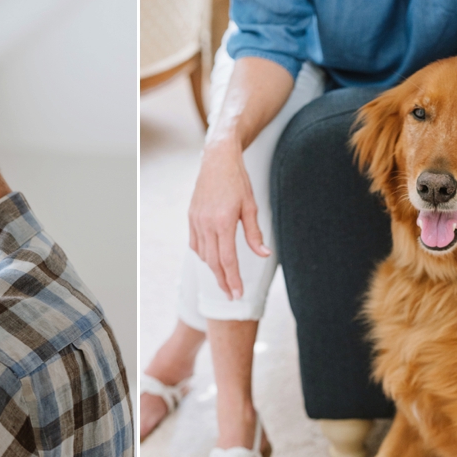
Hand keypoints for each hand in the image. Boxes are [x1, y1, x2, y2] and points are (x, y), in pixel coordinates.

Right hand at [188, 140, 270, 299]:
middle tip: (232, 296)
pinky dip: (204, 256)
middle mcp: (206, 224)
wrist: (217, 160)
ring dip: (213, 270)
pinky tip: (212, 260)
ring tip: (225, 280)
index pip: (227, 259)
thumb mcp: (251, 207)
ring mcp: (196, 221)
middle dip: (223, 281)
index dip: (233, 279)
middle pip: (213, 262)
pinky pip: (196, 244)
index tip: (238, 294)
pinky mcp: (191, 218)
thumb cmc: (237, 181)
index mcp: (223, 221)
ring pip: (203, 255)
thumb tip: (264, 254)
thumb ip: (255, 234)